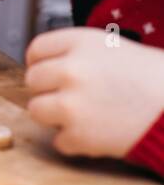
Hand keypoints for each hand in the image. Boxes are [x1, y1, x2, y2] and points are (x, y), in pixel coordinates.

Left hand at [25, 27, 163, 159]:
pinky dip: (77, 142)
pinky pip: (59, 140)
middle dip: (49, 90)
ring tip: (86, 116)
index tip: (52, 73)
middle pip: (32, 80)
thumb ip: (76, 53)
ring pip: (36, 110)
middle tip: (75, 97)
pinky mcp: (80, 135)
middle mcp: (71, 69)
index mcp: (80, 42)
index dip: (42, 63)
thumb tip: (41, 65)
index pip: (35, 50)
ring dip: (56, 117)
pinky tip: (100, 133)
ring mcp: (72, 103)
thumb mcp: (112, 48)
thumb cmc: (153, 78)